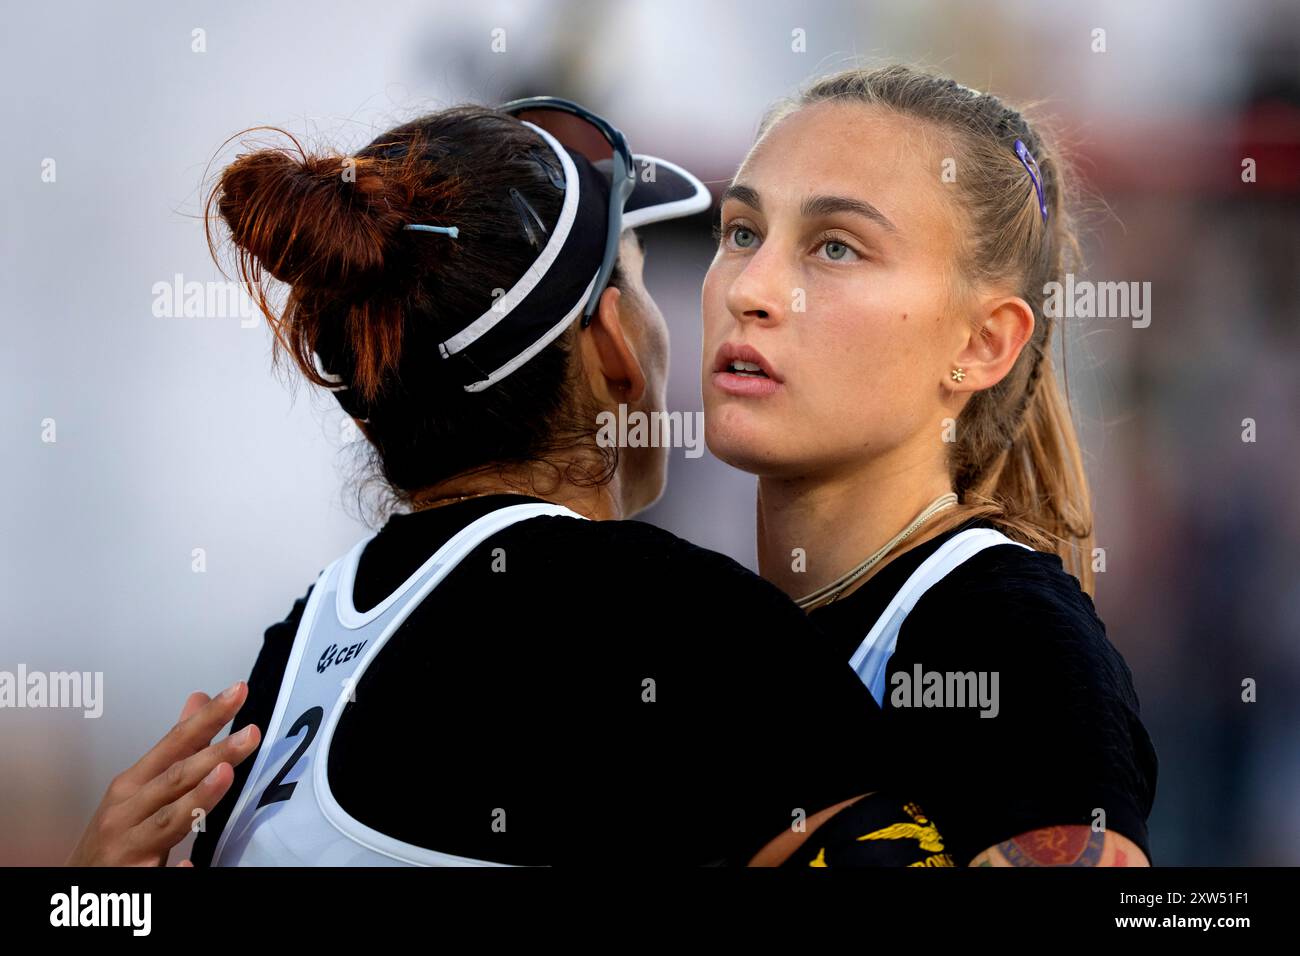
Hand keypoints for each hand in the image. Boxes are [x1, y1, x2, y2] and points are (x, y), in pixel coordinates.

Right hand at [66, 682, 261, 865]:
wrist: (76, 884)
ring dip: (196, 797)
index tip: (239, 692)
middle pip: (176, 778)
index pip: (176, 742)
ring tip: (225, 775)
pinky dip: (175, 869)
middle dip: (213, 754)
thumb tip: (200, 699)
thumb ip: (177, 747)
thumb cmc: (115, 831)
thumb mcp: (139, 786)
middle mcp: (127, 811)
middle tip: (250, 734)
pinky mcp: (132, 880)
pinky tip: (191, 862)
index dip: (207, 718)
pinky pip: (158, 875)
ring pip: (168, 820)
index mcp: (133, 784)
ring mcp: (128, 846)